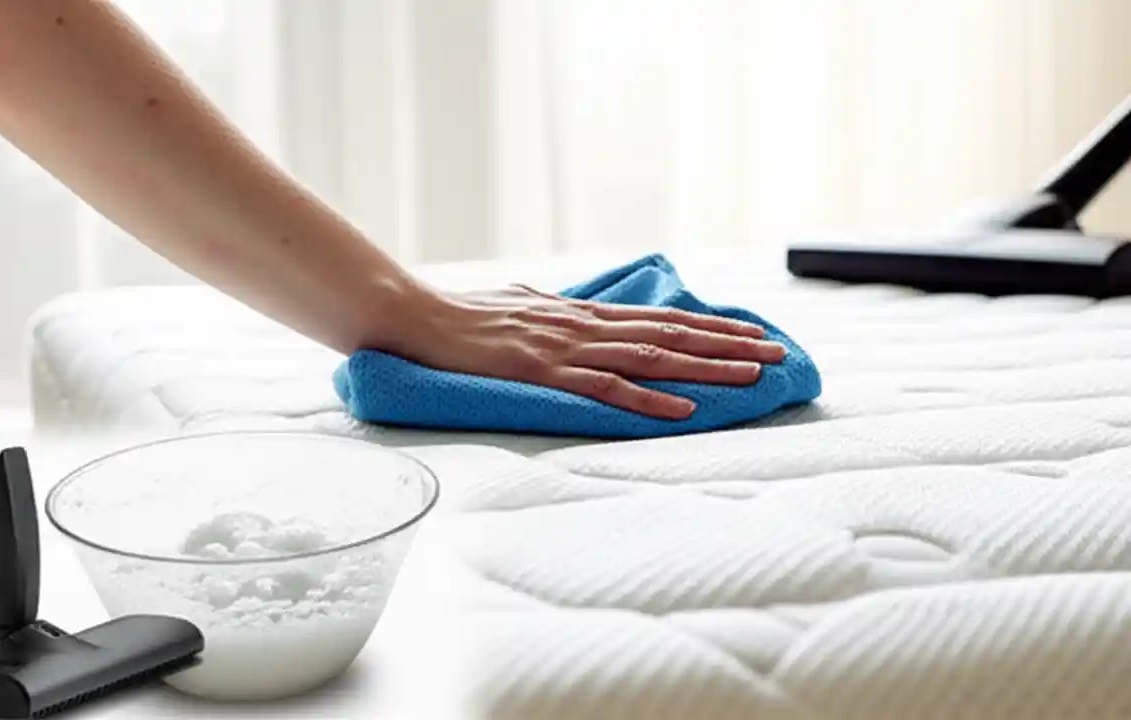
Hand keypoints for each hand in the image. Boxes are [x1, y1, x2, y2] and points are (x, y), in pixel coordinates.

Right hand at [378, 284, 786, 419]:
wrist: (418, 316)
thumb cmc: (464, 315)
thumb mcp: (520, 304)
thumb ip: (551, 310)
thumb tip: (566, 310)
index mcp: (580, 313)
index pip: (659, 319)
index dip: (710, 328)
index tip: (751, 334)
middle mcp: (584, 326)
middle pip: (670, 335)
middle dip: (727, 345)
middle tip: (775, 354)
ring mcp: (566, 348)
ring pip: (651, 357)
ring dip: (705, 368)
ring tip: (750, 375)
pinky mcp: (544, 373)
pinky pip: (605, 388)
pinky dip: (649, 401)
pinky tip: (684, 410)